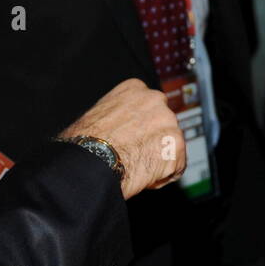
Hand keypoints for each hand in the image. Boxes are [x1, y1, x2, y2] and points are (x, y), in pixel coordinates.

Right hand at [60, 78, 184, 198]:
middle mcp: (155, 99)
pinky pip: (177, 165)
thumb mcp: (97, 113)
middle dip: (153, 139)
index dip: (141, 126)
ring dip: (159, 157)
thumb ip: (117, 114)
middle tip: (136, 153)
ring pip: (171, 144)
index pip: (148, 106)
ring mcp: (168, 121)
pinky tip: (146, 176)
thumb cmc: (86, 140)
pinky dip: (164, 175)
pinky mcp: (177, 145)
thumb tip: (116, 127)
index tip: (134, 136)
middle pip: (163, 123)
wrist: (92, 160)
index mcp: (134, 88)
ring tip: (137, 167)